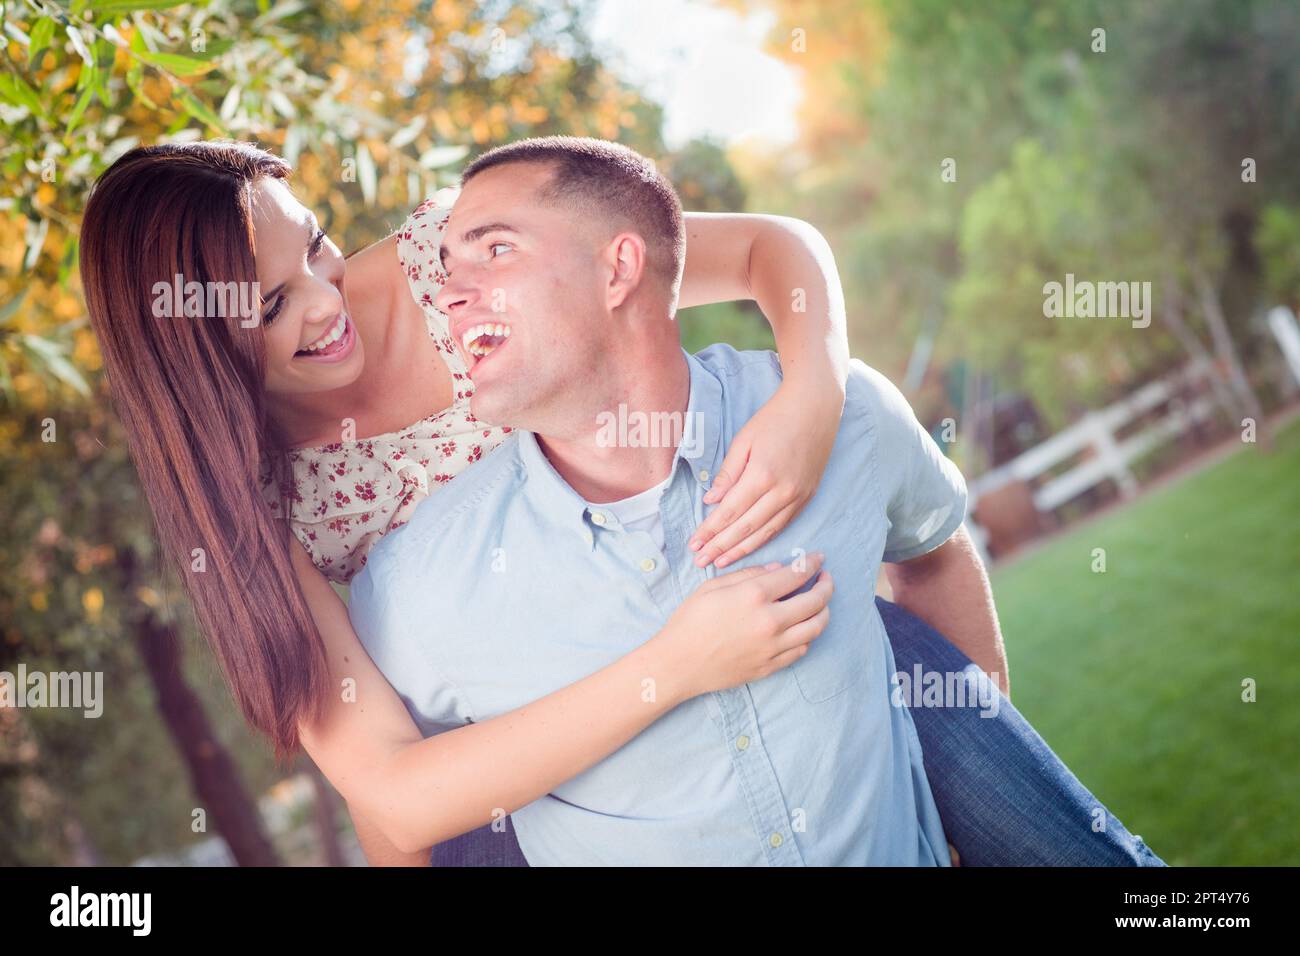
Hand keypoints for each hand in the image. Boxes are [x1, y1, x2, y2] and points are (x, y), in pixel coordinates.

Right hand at [655, 553, 832, 699]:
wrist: (678, 664)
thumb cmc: (690, 621)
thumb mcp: (713, 587)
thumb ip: (749, 574)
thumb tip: (779, 569)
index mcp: (754, 595)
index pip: (797, 574)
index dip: (812, 563)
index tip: (818, 559)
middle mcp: (770, 621)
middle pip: (815, 601)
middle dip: (825, 586)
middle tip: (825, 579)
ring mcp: (773, 647)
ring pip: (815, 627)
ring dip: (824, 611)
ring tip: (820, 603)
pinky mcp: (771, 666)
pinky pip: (802, 649)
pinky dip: (808, 635)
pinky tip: (803, 627)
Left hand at [688, 380, 840, 568]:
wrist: (815, 408)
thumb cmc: (775, 418)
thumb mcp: (743, 440)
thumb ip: (728, 473)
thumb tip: (711, 501)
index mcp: (762, 474)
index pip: (730, 511)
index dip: (710, 531)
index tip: (695, 544)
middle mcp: (782, 491)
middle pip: (745, 528)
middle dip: (720, 546)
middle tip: (700, 561)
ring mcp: (797, 497)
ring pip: (765, 533)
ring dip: (741, 550)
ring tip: (720, 562)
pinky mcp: (807, 498)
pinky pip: (781, 526)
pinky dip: (763, 540)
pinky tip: (748, 549)